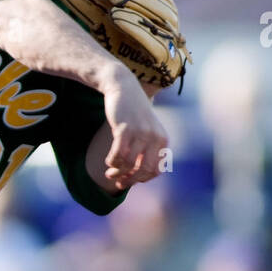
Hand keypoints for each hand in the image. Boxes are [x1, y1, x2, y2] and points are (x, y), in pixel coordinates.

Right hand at [99, 65, 168, 190]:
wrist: (123, 87)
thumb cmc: (132, 112)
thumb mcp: (145, 130)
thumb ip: (146, 149)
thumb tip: (137, 176)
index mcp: (162, 140)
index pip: (155, 170)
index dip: (141, 179)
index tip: (129, 180)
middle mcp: (155, 137)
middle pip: (144, 170)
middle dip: (130, 180)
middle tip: (117, 182)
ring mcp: (141, 133)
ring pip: (130, 164)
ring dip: (118, 172)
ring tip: (110, 172)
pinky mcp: (126, 129)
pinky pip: (119, 155)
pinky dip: (112, 162)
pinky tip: (109, 161)